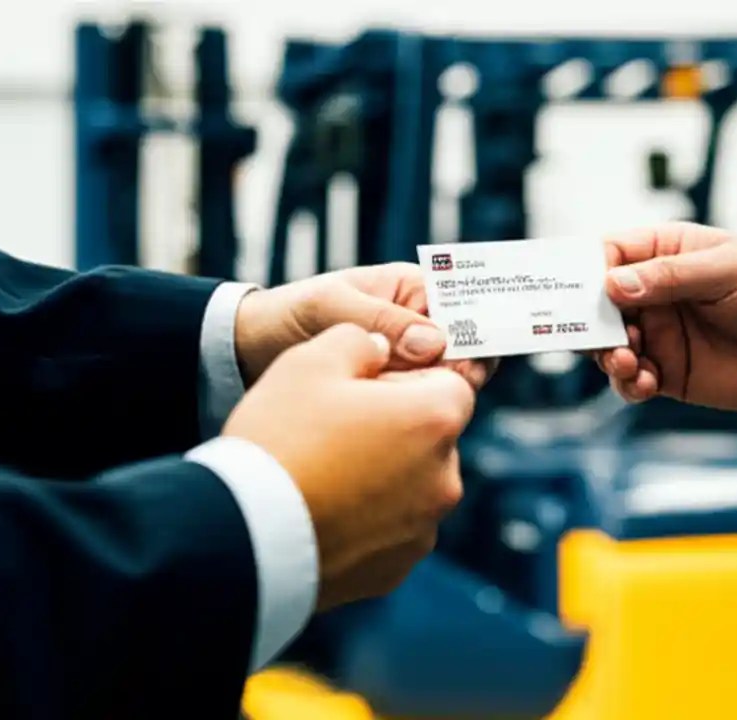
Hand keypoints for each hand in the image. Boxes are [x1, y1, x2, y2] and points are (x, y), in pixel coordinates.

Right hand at [222, 324, 474, 609]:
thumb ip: (359, 340)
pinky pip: (389, 533)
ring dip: (382, 478)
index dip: (406, 380)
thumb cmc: (280, 440)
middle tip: (335, 432)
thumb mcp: (310, 361)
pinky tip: (322, 513)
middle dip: (396, 430)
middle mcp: (444, 481)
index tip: (363, 389)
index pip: (449, 385)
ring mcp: (422, 531)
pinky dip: (366, 523)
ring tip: (323, 476)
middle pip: (431, 440)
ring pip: (412, 488)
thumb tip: (381, 348)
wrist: (241, 535)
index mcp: (436, 422)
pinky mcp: (395, 570)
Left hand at [233, 263, 494, 388]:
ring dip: (443, 392)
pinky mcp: (394, 395)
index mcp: (412, 290)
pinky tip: (406, 421)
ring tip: (422, 400)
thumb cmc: (288, 315)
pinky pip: (421, 404)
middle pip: (468, 346)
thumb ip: (380, 322)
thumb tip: (437, 342)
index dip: (484, 322)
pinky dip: (419, 412)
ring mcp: (409, 363)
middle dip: (468, 364)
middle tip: (456, 382)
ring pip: (449, 380)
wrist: (247, 353)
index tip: (489, 347)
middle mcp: (419, 326)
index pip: (466, 301)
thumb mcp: (329, 308)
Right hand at [594, 222, 736, 410]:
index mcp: (665, 252)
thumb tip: (613, 284)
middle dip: (586, 320)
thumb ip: (671, 277)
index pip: (609, 253)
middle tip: (592, 335)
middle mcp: (654, 293)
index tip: (570, 289)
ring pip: (608, 345)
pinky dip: (629, 384)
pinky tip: (645, 382)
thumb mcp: (728, 272)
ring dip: (607, 354)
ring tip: (627, 361)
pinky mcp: (670, 372)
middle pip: (597, 304)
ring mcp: (659, 334)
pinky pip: (633, 380)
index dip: (584, 269)